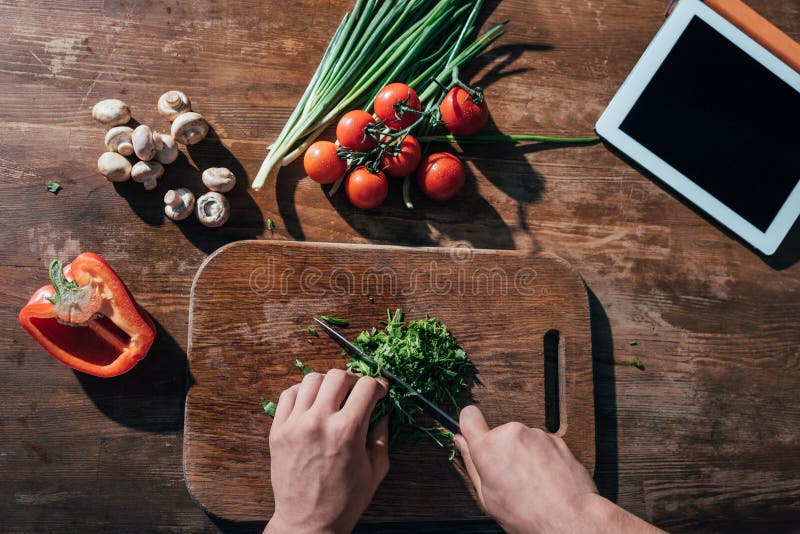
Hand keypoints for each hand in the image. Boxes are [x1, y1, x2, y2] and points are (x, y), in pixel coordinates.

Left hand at [264, 370, 389, 533]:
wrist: (307, 523)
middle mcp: (319, 422)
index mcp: (348, 431)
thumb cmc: (344, 501)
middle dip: (354, 379)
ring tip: (334, 396)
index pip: (366, 386)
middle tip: (358, 392)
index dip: (378, 385)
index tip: (380, 390)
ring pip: (312, 379)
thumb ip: (382, 435)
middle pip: (338, 376)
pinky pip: (288, 395)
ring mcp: (295, 424)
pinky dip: (302, 392)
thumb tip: (383, 411)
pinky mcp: (278, 431)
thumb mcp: (376, 469)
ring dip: (328, 383)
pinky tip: (312, 402)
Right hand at [455, 406, 661, 533]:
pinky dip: (542, 458)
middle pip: (499, 435)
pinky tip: (546, 479)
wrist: (570, 518)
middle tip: (511, 478)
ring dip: (525, 455)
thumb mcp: (488, 497)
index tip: (471, 429)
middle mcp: (512, 434)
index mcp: (489, 449)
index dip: (469, 424)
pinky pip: (542, 445)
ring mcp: (536, 434)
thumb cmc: (529, 514)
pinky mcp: (556, 439)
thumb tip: (461, 443)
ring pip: (522, 440)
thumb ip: (471, 464)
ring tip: (532, 482)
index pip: (469, 417)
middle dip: (503, 451)